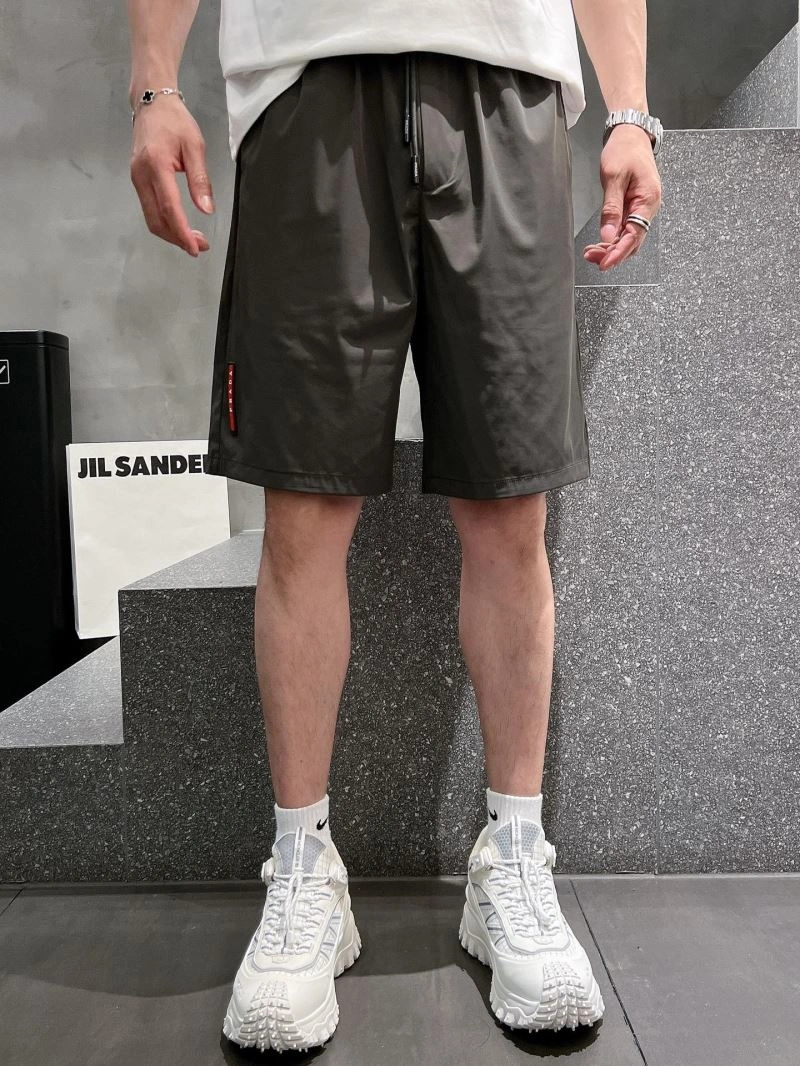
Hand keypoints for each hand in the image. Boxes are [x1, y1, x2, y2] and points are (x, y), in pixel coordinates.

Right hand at [130, 95, 213, 256]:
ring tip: (192, 239)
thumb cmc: (174, 121)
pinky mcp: (137, 180)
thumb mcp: (195, 146)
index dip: (182, 232)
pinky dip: (164, 222)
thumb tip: (206, 209)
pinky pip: (149, 208)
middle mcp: (141, 175)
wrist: (151, 102)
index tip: (195, 247)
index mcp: (156, 165)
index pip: (169, 208)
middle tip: (199, 246)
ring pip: (151, 217)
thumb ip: (200, 180)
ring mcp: (136, 179)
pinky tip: (179, 225)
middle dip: (177, 238)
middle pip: (156, 220)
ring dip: (171, 233)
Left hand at [583, 123, 661, 270]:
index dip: (619, 252)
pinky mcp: (634, 206)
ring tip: (591, 252)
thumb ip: (611, 208)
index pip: (634, 235)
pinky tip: (600, 241)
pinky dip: (613, 237)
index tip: (604, 263)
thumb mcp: (614, 177)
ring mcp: (642, 207)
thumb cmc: (624, 150)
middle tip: (591, 257)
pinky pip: (626, 228)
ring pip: (629, 237)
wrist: (631, 133)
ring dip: (612, 247)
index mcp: (648, 200)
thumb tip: (608, 235)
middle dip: (613, 253)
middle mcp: (649, 207)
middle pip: (633, 240)